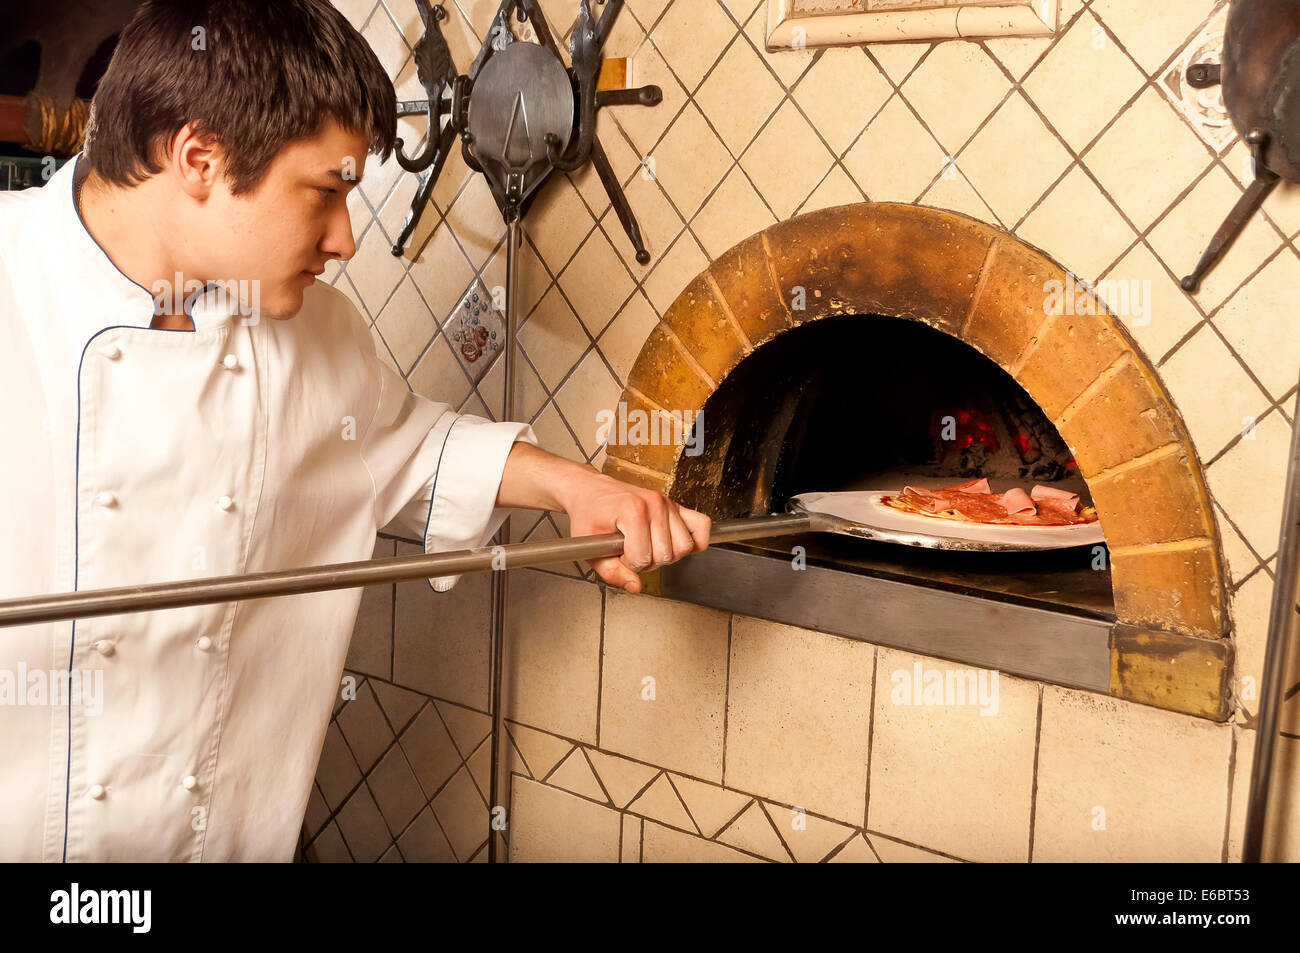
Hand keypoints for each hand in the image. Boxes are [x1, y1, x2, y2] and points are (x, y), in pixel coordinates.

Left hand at [494, 443, 710, 591]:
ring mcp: (667, 504)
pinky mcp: (676, 506)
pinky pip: (702, 525)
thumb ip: (610, 571)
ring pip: (684, 547)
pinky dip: (696, 541)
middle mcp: (654, 504)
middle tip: (631, 552)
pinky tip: (677, 544)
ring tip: (649, 548)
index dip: (628, 564)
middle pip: (666, 554)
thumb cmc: (589, 514)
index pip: (643, 557)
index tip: (618, 554)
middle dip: (647, 561)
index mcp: (632, 510)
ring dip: (667, 554)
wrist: (591, 491)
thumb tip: (634, 586)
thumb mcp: (588, 545)